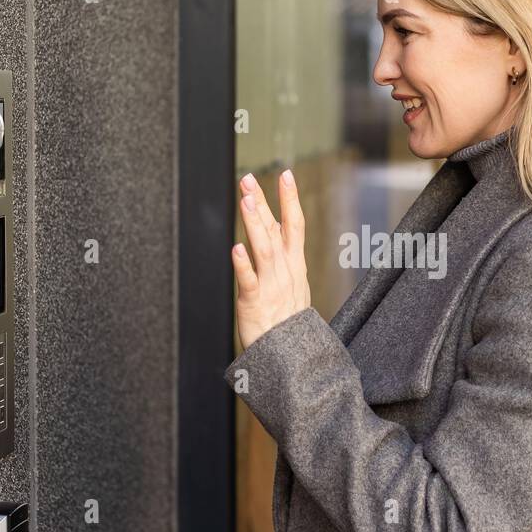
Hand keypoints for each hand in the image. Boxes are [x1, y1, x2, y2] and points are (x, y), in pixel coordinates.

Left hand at [231, 169, 311, 349]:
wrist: (288, 356)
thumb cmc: (286, 320)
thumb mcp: (292, 282)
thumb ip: (281, 253)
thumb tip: (272, 224)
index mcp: (294, 265)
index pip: (295, 225)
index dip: (291, 199)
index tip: (286, 174)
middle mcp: (285, 272)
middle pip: (276, 231)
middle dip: (264, 203)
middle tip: (249, 180)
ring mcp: (271, 287)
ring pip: (264, 250)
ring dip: (256, 224)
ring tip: (247, 202)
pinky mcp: (254, 303)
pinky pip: (249, 282)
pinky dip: (243, 265)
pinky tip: (236, 248)